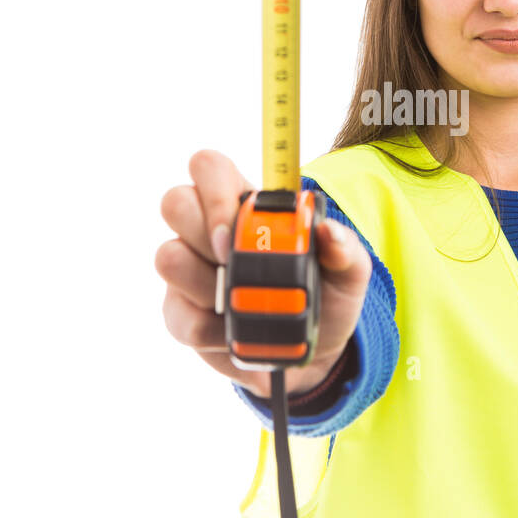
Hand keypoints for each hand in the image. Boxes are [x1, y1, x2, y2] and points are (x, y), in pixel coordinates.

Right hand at [156, 149, 371, 398]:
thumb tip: (328, 231)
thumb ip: (345, 248)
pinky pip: (179, 317)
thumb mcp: (348, 272)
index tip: (237, 230)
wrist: (311, 350)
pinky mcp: (180, 313)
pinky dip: (213, 331)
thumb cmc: (325, 297)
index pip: (209, 167)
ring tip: (243, 303)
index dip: (213, 190)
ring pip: (168, 258)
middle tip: (233, 263)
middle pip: (175, 202)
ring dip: (210, 287)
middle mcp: (207, 230)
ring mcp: (189, 270)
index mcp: (245, 205)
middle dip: (203, 233)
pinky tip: (236, 332)